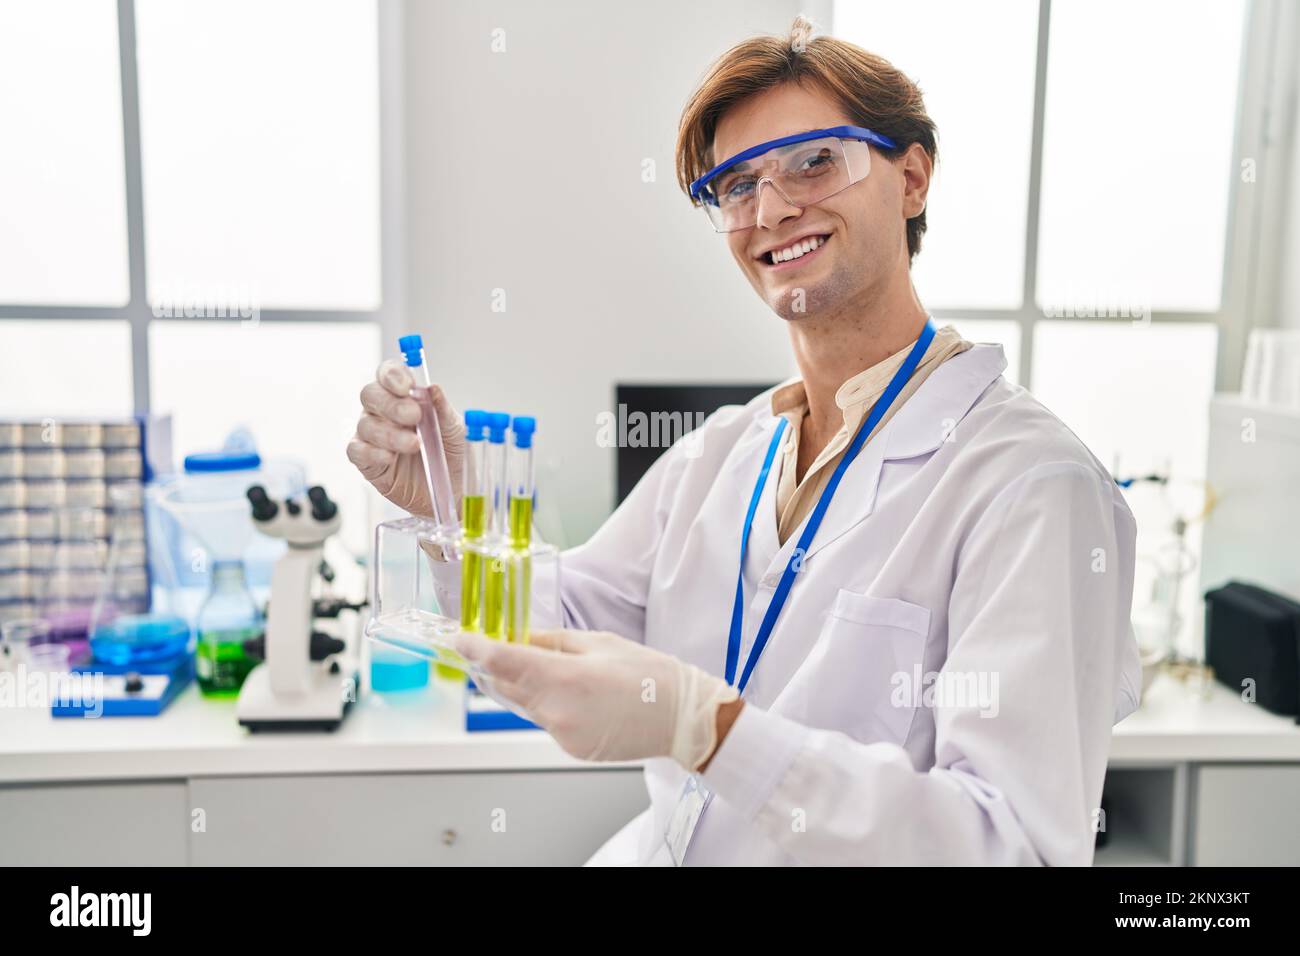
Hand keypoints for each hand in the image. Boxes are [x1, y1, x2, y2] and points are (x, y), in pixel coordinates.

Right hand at [347, 359, 465, 517]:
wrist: (453, 490)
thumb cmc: (452, 454)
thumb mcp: (456, 430)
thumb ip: (443, 410)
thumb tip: (433, 388)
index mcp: (404, 396)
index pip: (388, 374)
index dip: (392, 375)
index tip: (407, 385)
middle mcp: (384, 412)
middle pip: (371, 394)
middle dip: (392, 404)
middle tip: (414, 416)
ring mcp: (373, 436)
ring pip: (366, 424)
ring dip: (390, 433)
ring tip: (414, 445)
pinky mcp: (367, 462)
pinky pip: (357, 451)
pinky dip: (373, 453)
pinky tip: (390, 458)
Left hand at [453, 629, 739, 770]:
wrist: (682, 718)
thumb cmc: (650, 674)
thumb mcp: (600, 643)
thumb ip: (553, 641)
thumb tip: (520, 637)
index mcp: (565, 676)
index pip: (503, 661)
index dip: (476, 648)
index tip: (460, 639)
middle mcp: (557, 710)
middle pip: (507, 685)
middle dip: (501, 666)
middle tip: (504, 646)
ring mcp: (562, 733)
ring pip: (525, 704)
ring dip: (528, 686)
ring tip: (560, 671)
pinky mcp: (570, 748)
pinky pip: (546, 721)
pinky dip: (550, 706)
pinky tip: (578, 696)